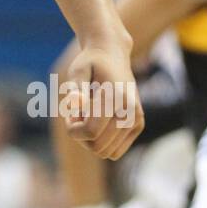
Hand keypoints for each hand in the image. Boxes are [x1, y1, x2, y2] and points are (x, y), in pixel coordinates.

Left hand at [60, 41, 143, 159]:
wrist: (113, 55)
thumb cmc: (90, 63)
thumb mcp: (78, 70)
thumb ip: (76, 88)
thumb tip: (77, 103)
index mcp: (117, 98)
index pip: (90, 132)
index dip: (72, 128)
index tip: (69, 111)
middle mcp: (131, 112)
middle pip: (97, 147)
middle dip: (80, 135)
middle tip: (77, 113)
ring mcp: (137, 120)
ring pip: (106, 152)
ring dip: (90, 139)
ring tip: (87, 115)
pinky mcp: (138, 126)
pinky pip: (114, 151)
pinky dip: (102, 141)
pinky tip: (97, 121)